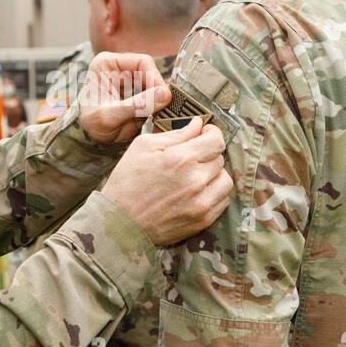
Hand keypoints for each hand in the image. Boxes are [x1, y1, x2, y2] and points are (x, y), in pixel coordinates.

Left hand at [77, 51, 170, 145]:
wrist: (90, 139)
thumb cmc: (92, 124)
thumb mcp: (110, 116)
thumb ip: (136, 105)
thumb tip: (165, 94)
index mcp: (107, 64)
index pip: (141, 62)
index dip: (155, 78)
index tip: (164, 96)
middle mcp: (121, 69)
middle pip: (152, 73)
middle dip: (159, 91)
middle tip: (166, 108)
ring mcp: (132, 82)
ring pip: (157, 86)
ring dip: (162, 100)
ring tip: (162, 115)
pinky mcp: (141, 95)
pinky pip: (158, 98)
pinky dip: (161, 108)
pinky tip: (159, 118)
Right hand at [101, 117, 231, 245]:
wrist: (119, 222)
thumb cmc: (127, 181)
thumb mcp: (143, 147)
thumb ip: (176, 133)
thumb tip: (198, 124)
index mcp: (181, 158)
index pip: (216, 140)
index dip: (211, 134)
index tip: (203, 135)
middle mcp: (196, 181)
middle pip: (220, 159)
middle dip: (208, 154)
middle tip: (191, 158)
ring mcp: (201, 203)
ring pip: (225, 181)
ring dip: (214, 175)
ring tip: (196, 176)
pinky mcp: (202, 220)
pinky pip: (222, 201)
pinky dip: (214, 193)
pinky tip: (196, 192)